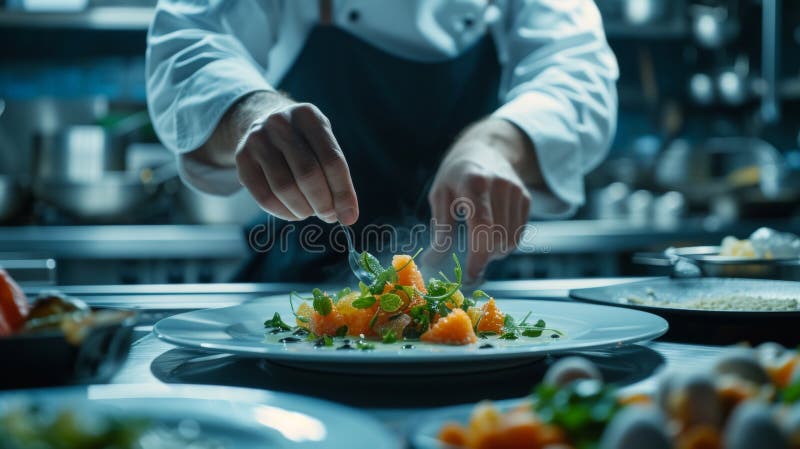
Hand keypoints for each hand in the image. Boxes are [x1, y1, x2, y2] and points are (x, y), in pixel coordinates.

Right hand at [235, 102, 358, 223]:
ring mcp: (257, 139)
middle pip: (307, 173)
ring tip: (310, 212)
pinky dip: (283, 212)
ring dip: (303, 209)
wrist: (262, 121)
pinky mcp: (241, 157)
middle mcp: (280, 123)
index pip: (332, 160)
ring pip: (284, 187)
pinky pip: (264, 196)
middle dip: (322, 202)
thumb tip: (347, 215)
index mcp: (308, 117)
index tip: (349, 216)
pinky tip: (293, 213)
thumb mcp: (322, 143)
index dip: (343, 192)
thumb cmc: (303, 141)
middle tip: (329, 216)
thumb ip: (336, 175)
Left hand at [428, 119, 539, 279]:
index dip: (478, 255)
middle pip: (498, 237)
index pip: (482, 225)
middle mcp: (499, 185)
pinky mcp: (526, 197)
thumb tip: (431, 263)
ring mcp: (516, 191)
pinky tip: (492, 239)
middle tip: (470, 266)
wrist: (485, 149)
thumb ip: (440, 230)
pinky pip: (519, 234)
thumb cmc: (455, 176)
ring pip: (511, 239)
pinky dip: (506, 245)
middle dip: (484, 258)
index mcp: (473, 183)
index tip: (469, 275)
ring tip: (479, 247)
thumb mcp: (440, 196)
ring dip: (495, 253)